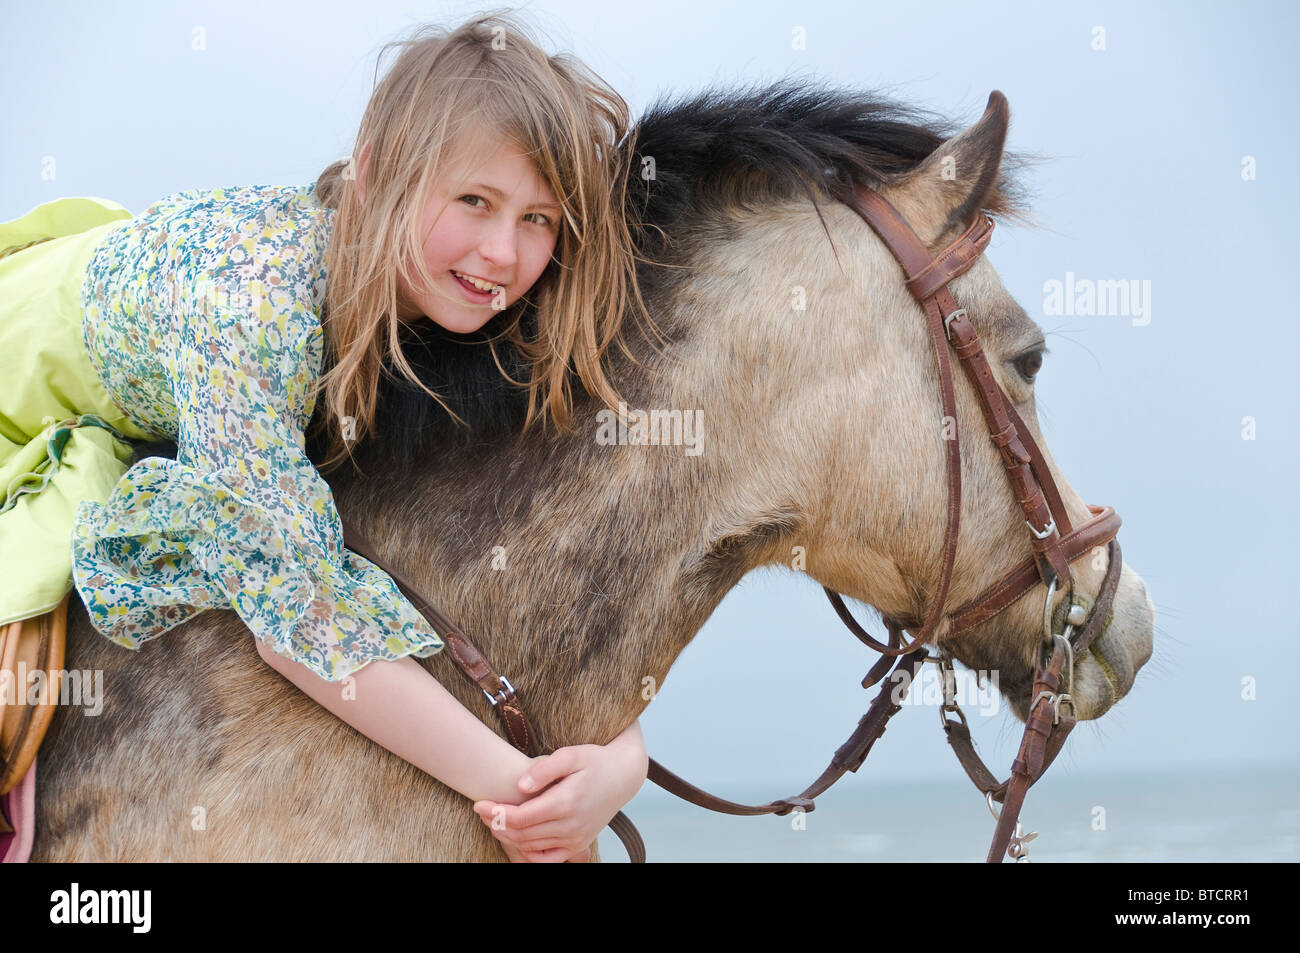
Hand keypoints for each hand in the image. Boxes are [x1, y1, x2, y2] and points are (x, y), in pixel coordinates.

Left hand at [473, 737, 645, 862]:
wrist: (623, 776)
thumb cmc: (595, 760)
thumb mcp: (571, 754)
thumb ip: (544, 768)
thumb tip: (521, 786)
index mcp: (566, 802)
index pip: (521, 817)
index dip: (496, 813)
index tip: (480, 804)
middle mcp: (570, 826)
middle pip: (521, 834)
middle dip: (496, 824)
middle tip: (482, 811)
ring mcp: (576, 839)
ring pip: (530, 847)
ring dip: (507, 837)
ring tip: (494, 820)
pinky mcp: (579, 845)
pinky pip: (547, 859)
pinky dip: (527, 855)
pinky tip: (515, 840)